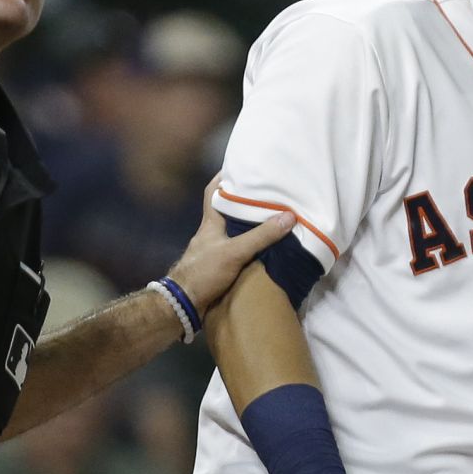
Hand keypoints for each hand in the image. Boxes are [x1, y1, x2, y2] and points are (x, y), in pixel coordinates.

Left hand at [167, 185, 292, 324]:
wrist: (183, 305)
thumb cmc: (203, 273)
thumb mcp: (235, 252)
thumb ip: (261, 236)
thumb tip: (289, 217)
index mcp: (210, 223)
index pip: (212, 191)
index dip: (223, 177)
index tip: (240, 167)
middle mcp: (210, 234)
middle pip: (226, 211)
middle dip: (244, 203)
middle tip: (265, 194)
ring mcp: (212, 252)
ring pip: (231, 232)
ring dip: (247, 227)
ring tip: (270, 219)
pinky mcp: (216, 269)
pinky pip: (235, 251)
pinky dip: (247, 248)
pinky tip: (261, 250)